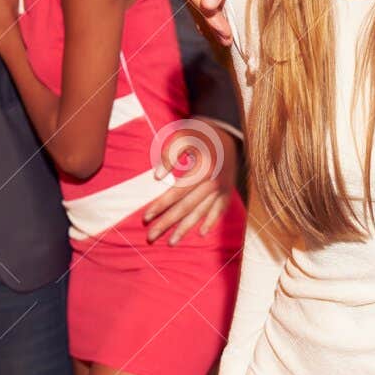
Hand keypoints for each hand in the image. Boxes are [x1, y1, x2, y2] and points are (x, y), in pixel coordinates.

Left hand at [145, 121, 238, 244]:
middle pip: (187, 207)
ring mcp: (222, 189)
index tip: (146, 217)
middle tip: (151, 237)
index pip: (177, 192)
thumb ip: (169, 154)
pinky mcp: (228, 191)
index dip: (160, 205)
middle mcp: (214, 182)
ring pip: (201, 213)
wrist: (228, 132)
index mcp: (203, 168)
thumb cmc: (201, 133)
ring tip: (171, 242)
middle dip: (168, 223)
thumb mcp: (183, 135)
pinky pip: (219, 210)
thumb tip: (158, 177)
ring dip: (185, 229)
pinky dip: (211, 222)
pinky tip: (201, 233)